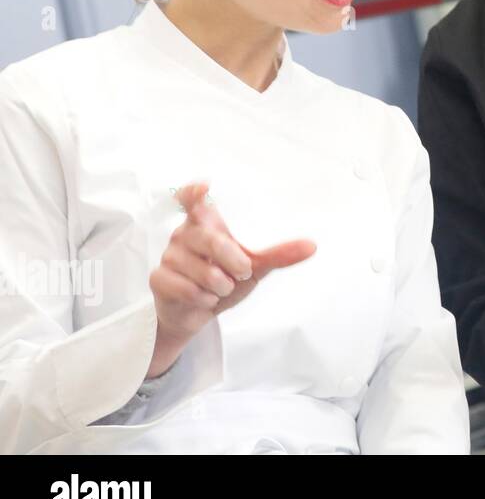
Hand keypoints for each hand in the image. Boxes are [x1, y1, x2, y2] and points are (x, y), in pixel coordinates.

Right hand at [147, 182, 315, 375]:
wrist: (199, 313)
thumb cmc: (226, 279)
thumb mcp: (256, 266)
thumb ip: (279, 255)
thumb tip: (312, 246)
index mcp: (206, 223)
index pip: (193, 199)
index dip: (194, 192)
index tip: (204, 186)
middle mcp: (184, 234)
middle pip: (212, 240)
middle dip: (234, 262)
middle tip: (242, 273)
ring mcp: (169, 255)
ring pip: (202, 271)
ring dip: (220, 287)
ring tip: (219, 287)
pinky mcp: (158, 278)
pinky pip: (187, 289)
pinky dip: (204, 299)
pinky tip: (203, 298)